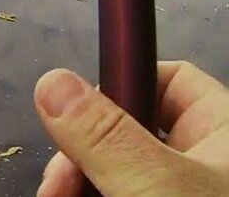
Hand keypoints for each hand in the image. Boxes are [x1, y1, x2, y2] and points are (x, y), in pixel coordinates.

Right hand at [34, 61, 228, 195]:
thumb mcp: (155, 184)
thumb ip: (104, 134)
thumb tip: (51, 81)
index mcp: (220, 131)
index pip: (169, 78)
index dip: (118, 85)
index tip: (73, 112)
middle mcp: (202, 158)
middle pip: (125, 126)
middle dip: (79, 148)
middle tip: (57, 182)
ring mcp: (180, 188)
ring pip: (112, 165)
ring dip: (74, 176)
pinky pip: (110, 191)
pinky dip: (85, 194)